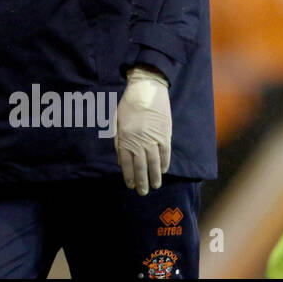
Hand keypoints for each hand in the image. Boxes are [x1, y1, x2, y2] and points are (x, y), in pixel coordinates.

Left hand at [114, 67, 171, 195]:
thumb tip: (121, 161)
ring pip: (154, 162)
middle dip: (141, 181)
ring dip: (154, 176)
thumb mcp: (117, 122)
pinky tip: (164, 171)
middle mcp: (139, 140)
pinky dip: (165, 163)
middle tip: (143, 192)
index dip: (128, 176)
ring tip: (154, 186)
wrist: (146, 89)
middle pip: (141, 165)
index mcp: (125, 137)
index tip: (130, 185)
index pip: (127, 162)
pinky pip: (165, 152)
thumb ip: (118, 141)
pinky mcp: (164, 134)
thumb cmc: (128, 105)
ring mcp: (153, 138)